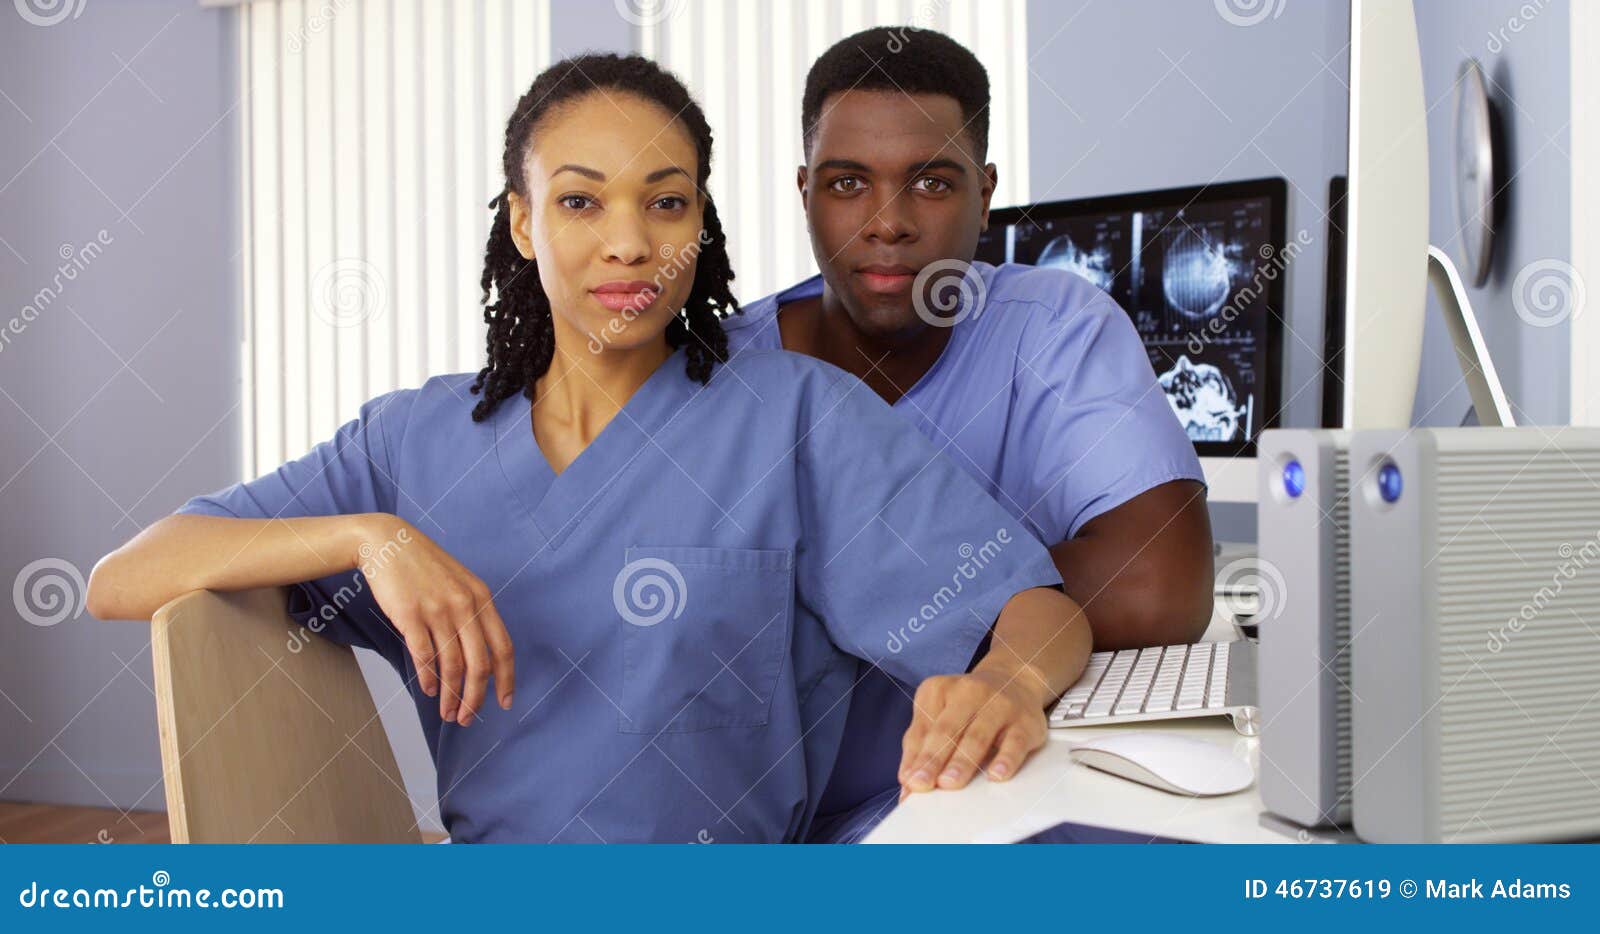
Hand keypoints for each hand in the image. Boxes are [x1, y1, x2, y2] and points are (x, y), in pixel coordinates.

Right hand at [352, 514, 514, 725]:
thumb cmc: (423, 567)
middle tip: (468, 718)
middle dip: (475, 698)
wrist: (388, 543)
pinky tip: (429, 690)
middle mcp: (465, 605)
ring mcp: (438, 610)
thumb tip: (479, 655)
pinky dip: (429, 679)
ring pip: (452, 666)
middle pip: (479, 665)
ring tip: (447, 713)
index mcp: (481, 598)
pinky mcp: (411, 615)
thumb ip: (472, 613)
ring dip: (451, 696)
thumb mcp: (459, 584)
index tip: (505, 702)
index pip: (503, 647)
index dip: (507, 679)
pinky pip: (425, 656)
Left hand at [898, 667, 1050, 799]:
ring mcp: (999, 705)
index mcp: (938, 689)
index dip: (914, 758)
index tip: (909, 783)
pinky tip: (996, 775)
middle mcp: (968, 692)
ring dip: (962, 761)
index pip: (922, 728)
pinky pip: (1015, 742)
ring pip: (978, 736)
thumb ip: (920, 746)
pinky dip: (1006, 760)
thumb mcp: (939, 715)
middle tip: (922, 783)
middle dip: (933, 758)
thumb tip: (908, 785)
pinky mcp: (1026, 722)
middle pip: (947, 730)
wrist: (1014, 681)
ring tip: (950, 783)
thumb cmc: (968, 708)